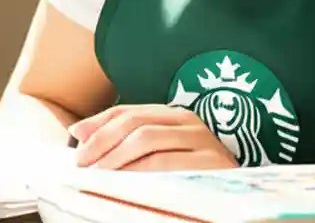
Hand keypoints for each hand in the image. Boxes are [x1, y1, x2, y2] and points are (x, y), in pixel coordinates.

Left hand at [68, 104, 237, 171]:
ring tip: (97, 173)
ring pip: (146, 139)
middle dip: (102, 140)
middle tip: (82, 161)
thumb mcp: (160, 157)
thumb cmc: (192, 180)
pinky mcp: (209, 163)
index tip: (76, 137)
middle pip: (135, 122)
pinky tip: (123, 182)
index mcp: (175, 116)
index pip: (129, 110)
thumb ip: (128, 144)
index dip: (100, 121)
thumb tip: (79, 132)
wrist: (238, 203)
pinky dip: (138, 171)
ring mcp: (202, 141)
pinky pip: (165, 163)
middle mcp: (189, 122)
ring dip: (115, 157)